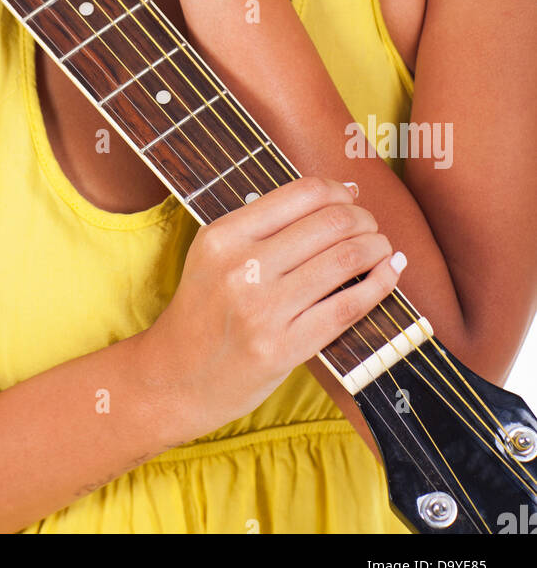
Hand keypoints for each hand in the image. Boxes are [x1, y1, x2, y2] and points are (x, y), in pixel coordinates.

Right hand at [134, 176, 403, 444]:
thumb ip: (266, 225)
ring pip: (344, 259)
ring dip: (377, 247)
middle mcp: (242, 267)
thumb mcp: (216, 254)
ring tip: (383, 248)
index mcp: (224, 235)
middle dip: (363, 219)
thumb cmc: (205, 310)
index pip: (301, 193)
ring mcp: (263, 309)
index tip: (350, 198)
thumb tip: (341, 194)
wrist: (176, 376)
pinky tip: (389, 275)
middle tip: (370, 226)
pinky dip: (379, 285)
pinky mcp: (283, 348)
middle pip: (330, 223)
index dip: (338, 191)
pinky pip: (347, 307)